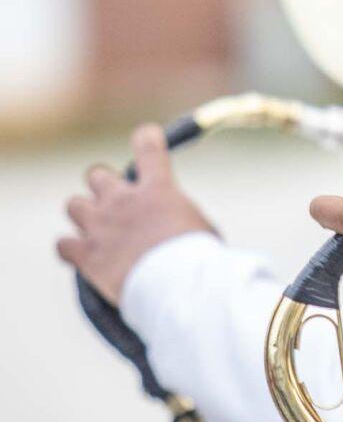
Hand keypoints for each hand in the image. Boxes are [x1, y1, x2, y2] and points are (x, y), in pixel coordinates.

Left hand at [57, 126, 214, 302]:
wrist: (177, 286)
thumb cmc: (199, 260)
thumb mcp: (202, 228)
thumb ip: (179, 217)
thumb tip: (174, 224)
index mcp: (157, 190)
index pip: (148, 146)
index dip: (146, 137)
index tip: (147, 135)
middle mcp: (123, 201)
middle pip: (97, 175)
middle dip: (104, 186)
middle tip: (115, 203)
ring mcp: (100, 226)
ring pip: (73, 204)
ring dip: (84, 214)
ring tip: (97, 230)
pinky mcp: (86, 254)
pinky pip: (62, 245)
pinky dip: (70, 248)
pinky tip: (80, 256)